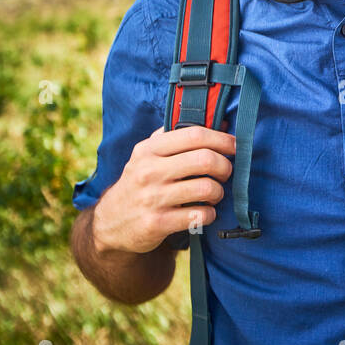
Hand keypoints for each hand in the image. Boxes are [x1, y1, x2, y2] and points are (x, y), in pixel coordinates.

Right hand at [92, 125, 235, 254]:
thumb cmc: (139, 183)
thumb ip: (176, 138)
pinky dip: (209, 214)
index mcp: (148, 150)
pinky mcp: (157, 223)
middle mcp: (148, 171)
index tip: (234, 146)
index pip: (194, 135)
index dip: (221, 139)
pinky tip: (203, 212)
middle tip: (225, 173)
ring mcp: (152, 198)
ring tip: (214, 194)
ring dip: (218, 192)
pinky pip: (199, 215)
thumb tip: (221, 122)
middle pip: (205, 159)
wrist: (111, 223)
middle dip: (225, 166)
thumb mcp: (147, 155)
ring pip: (206, 188)